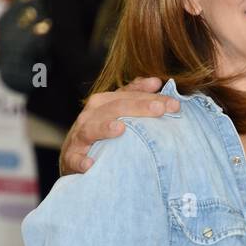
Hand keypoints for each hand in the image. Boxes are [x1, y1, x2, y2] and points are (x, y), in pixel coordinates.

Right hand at [59, 76, 179, 175]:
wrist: (72, 158)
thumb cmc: (100, 134)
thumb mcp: (116, 112)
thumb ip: (134, 97)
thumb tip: (157, 81)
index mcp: (104, 103)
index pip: (129, 96)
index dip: (151, 97)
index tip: (174, 103)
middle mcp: (91, 115)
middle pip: (114, 107)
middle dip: (138, 107)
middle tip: (160, 110)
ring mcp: (79, 136)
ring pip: (91, 129)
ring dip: (104, 128)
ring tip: (120, 129)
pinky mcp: (71, 157)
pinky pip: (75, 159)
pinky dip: (81, 161)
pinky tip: (90, 164)